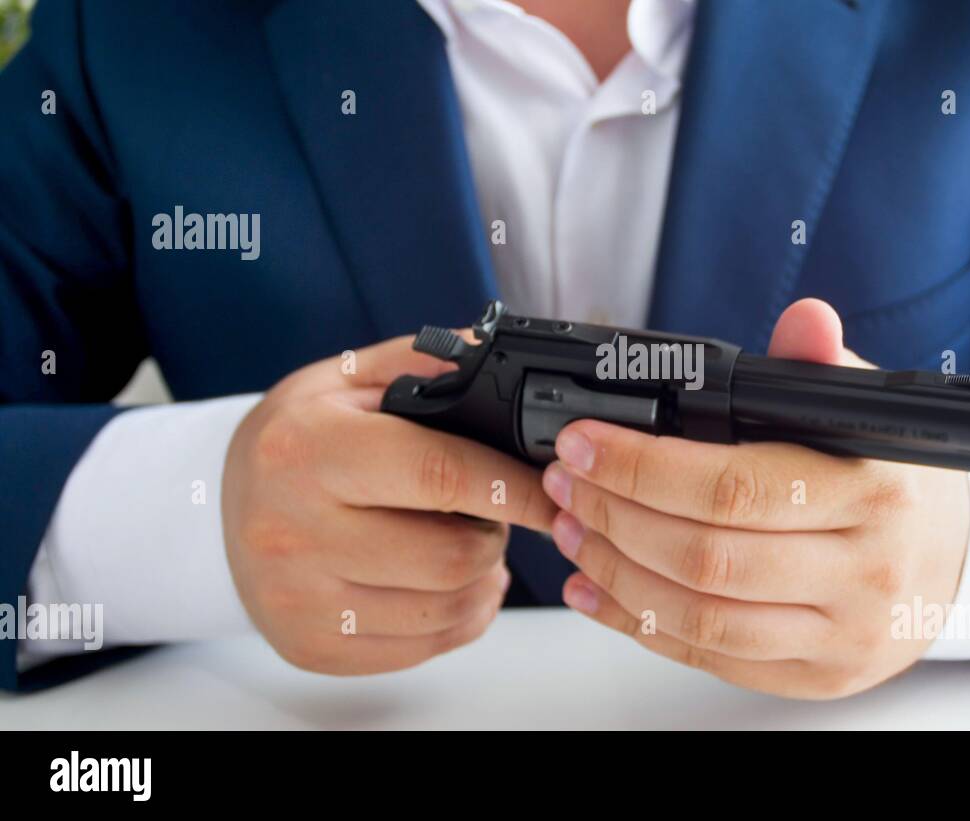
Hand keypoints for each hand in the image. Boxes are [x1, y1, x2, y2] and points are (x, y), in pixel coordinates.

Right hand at [222, 335, 555, 673]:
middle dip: (495, 531)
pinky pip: (426, 646)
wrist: (214, 509)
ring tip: (466, 542)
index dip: (514, 485)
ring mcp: (301, 601)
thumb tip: (503, 359)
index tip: (556, 487)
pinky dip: (459, 615)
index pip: (438, 474)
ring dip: (482, 575)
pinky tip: (447, 583)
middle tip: (487, 510)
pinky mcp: (314, 647)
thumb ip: (427, 366)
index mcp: (306, 450)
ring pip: (448, 606)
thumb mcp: (346, 380)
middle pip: (453, 555)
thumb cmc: (295, 440)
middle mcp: (294, 533)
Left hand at [540, 299, 969, 698]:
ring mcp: (842, 635)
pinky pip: (713, 659)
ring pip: (702, 617)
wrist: (956, 565)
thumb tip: (807, 320)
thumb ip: (821, 369)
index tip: (585, 444)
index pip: (737, 487)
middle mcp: (865, 572)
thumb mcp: (869, 413)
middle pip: (708, 558)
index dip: (644, 468)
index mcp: (876, 493)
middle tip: (567, 486)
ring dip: (617, 574)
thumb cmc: (896, 484)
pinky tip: (600, 590)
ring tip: (573, 532)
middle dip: (615, 517)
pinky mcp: (816, 676)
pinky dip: (642, 624)